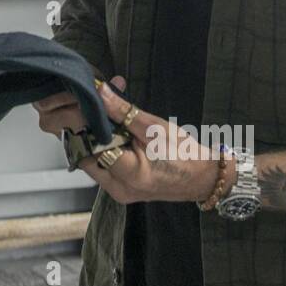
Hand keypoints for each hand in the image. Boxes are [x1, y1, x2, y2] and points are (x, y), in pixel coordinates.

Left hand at [33, 76, 234, 204]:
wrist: (202, 177)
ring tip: (102, 118)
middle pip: (86, 156)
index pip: (90, 147)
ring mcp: (119, 193)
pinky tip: (110, 133)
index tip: (82, 105)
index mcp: (129, 174)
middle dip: (85, 130)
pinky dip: (103, 149)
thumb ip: (124, 111)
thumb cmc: (184, 152)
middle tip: (89, 108)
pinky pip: (102, 167)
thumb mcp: (154, 126)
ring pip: (92, 162)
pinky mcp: (121, 190)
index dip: (83, 124)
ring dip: (93, 139)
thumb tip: (101, 92)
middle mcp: (119, 189)